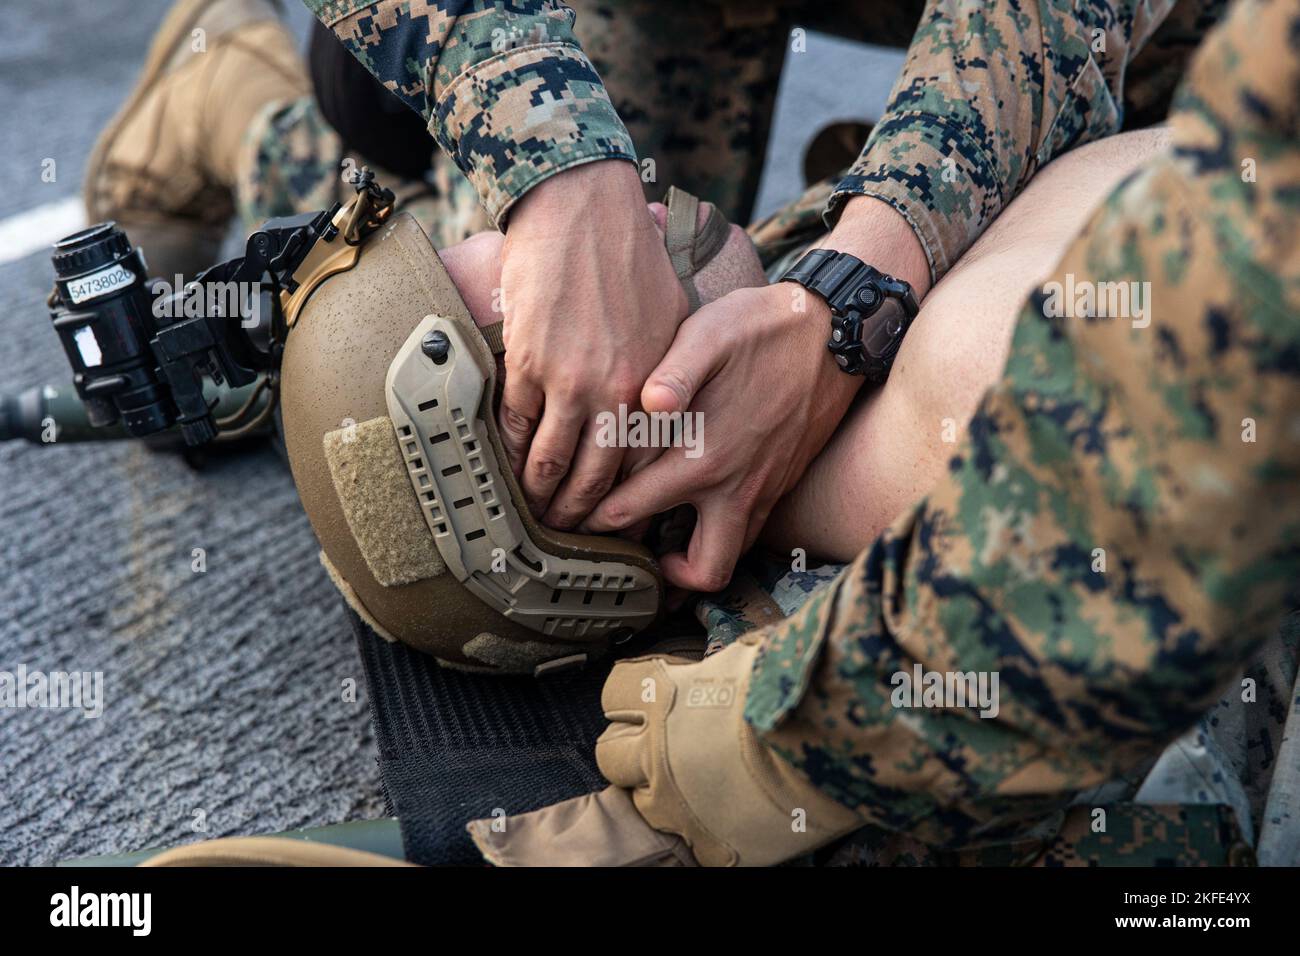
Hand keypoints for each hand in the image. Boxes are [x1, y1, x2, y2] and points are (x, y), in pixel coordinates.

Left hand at [466, 638, 859, 866]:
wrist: (833, 745)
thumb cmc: (796, 687)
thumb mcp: (745, 657)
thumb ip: (714, 668)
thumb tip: (717, 660)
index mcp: (662, 698)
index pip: (614, 693)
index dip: (632, 698)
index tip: (651, 701)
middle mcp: (655, 753)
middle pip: (610, 754)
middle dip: (631, 749)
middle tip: (664, 747)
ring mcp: (676, 806)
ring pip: (640, 802)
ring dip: (662, 790)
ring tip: (703, 782)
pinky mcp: (707, 846)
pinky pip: (690, 840)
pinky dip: (706, 827)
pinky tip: (733, 813)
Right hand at [497, 160, 687, 528]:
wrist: (583, 208)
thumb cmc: (632, 258)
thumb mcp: (673, 321)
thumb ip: (668, 376)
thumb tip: (659, 420)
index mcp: (657, 385)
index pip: (642, 465)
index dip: (623, 504)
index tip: (610, 523)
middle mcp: (617, 391)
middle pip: (594, 477)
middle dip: (575, 514)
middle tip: (562, 532)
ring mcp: (569, 380)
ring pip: (548, 460)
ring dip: (536, 495)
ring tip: (528, 513)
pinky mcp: (529, 362)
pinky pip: (515, 424)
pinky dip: (507, 451)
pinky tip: (503, 466)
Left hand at [578, 280, 857, 590]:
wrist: (838, 333)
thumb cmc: (766, 329)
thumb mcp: (711, 334)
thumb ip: (675, 370)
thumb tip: (649, 401)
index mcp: (706, 459)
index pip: (633, 513)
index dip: (593, 522)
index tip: (569, 520)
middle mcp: (738, 488)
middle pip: (702, 570)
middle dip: (663, 577)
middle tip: (628, 554)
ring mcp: (765, 491)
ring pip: (730, 557)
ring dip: (695, 561)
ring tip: (659, 543)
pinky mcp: (781, 484)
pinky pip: (747, 532)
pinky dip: (718, 536)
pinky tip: (696, 508)